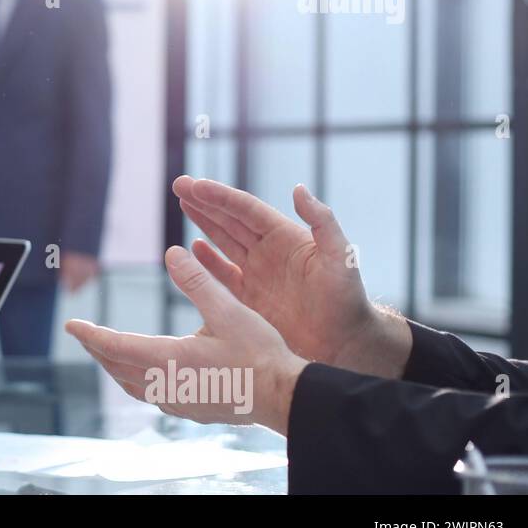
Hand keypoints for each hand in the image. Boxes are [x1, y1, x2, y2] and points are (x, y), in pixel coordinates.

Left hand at [67, 246, 306, 433]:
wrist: (285, 397)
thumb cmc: (260, 355)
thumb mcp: (229, 310)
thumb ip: (197, 281)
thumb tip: (172, 253)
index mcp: (169, 360)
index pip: (115, 345)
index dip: (90, 334)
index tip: (70, 325)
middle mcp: (166, 385)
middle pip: (117, 367)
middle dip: (98, 349)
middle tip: (83, 335)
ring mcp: (178, 402)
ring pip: (132, 385)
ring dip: (115, 366)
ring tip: (107, 352)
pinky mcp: (191, 409)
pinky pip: (151, 395)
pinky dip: (136, 379)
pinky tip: (145, 372)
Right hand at [172, 176, 410, 377]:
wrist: (345, 343)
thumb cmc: (347, 299)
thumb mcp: (339, 256)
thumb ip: (322, 222)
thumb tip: (298, 189)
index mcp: (285, 237)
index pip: (246, 210)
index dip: (220, 196)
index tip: (195, 185)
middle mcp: (269, 251)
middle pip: (230, 220)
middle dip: (205, 202)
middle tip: (179, 185)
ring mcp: (258, 274)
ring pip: (223, 242)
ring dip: (203, 222)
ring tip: (183, 204)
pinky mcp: (250, 299)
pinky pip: (223, 275)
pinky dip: (208, 261)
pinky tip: (193, 248)